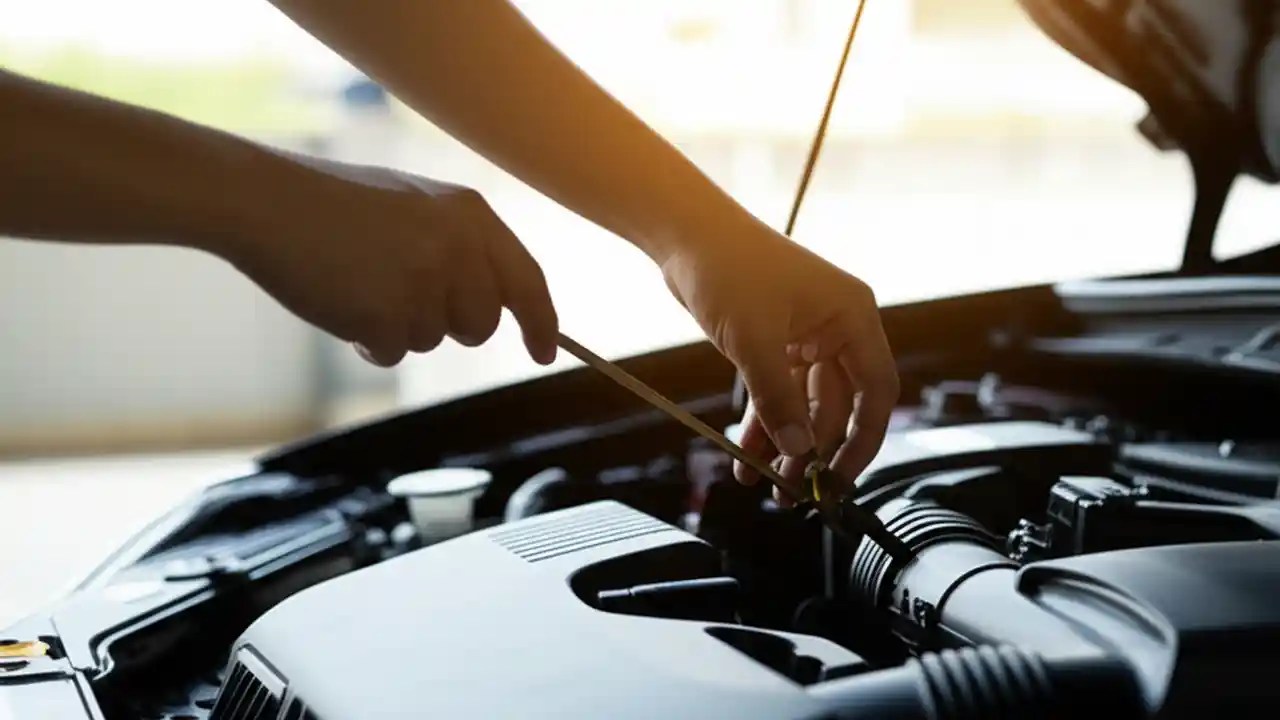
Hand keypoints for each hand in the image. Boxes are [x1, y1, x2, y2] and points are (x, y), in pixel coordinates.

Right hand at [222, 157, 557, 366]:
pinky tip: (341, 300)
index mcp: (470, 213)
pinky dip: (368, 342)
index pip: (527, 279)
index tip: (546, 351)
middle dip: (447, 324)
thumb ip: (459, 247)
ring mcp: (425, 283)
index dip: (542, 321)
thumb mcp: (415, 205)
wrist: (267, 201)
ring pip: (432, 339)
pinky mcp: (388, 316)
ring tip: (359, 281)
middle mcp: (459, 248)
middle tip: (397, 289)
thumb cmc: (333, 204)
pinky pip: (393, 353)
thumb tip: (494, 305)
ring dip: (399, 326)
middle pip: (481, 324)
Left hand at [660, 217, 897, 503]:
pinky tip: (748, 455)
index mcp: (853, 316)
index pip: (876, 391)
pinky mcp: (777, 341)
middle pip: (839, 405)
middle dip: (815, 451)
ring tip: (764, 483)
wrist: (685, 234)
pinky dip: (765, 422)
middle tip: (793, 493)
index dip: (863, 439)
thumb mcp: (754, 341)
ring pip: (805, 404)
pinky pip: (779, 392)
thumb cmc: (728, 269)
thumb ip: (779, 400)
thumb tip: (801, 452)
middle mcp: (838, 327)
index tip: (840, 479)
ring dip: (786, 443)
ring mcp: (808, 335)